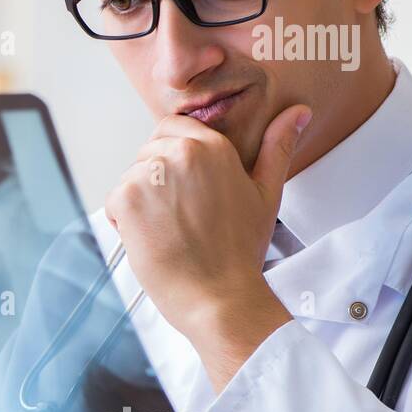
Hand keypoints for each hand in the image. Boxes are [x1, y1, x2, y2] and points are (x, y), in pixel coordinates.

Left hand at [104, 105, 311, 387]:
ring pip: (131, 177)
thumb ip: (277, 147)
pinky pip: (114, 201)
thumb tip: (298, 113)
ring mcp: (148, 175)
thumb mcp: (266, 193)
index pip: (171, 128)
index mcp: (211, 147)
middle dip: (158, 181)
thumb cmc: (239, 251)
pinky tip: (153, 239)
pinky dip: (125, 221)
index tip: (184, 189)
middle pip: (148, 152)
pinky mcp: (124, 199)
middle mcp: (178, 154)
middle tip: (183, 217)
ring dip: (142, 202)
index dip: (174, 159)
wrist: (219, 297)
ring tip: (170, 230)